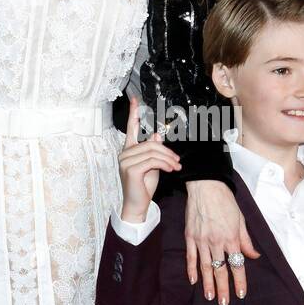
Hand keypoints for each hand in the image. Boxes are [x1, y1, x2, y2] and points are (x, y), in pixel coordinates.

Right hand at [118, 96, 181, 221]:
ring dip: (168, 159)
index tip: (134, 99)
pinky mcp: (131, 169)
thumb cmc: (144, 186)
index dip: (133, 113)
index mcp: (129, 150)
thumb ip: (153, 150)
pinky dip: (164, 164)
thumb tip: (156, 134)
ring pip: (153, 152)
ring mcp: (125, 161)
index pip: (130, 128)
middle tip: (178, 162)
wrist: (138, 205)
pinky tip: (170, 170)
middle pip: (151, 143)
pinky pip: (152, 161)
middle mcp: (124, 153)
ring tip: (176, 167)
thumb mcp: (152, 165)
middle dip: (167, 152)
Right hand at [184, 179, 259, 304]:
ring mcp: (201, 240)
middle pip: (220, 270)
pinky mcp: (190, 237)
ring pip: (206, 267)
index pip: (237, 265)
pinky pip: (191, 257)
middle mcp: (216, 242)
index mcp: (231, 238)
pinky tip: (194, 281)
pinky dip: (192, 270)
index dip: (239, 281)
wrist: (206, 187)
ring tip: (210, 297)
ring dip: (208, 284)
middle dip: (223, 288)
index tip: (241, 294)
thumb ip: (246, 240)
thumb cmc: (226, 202)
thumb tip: (254, 256)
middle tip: (224, 303)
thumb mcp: (241, 220)